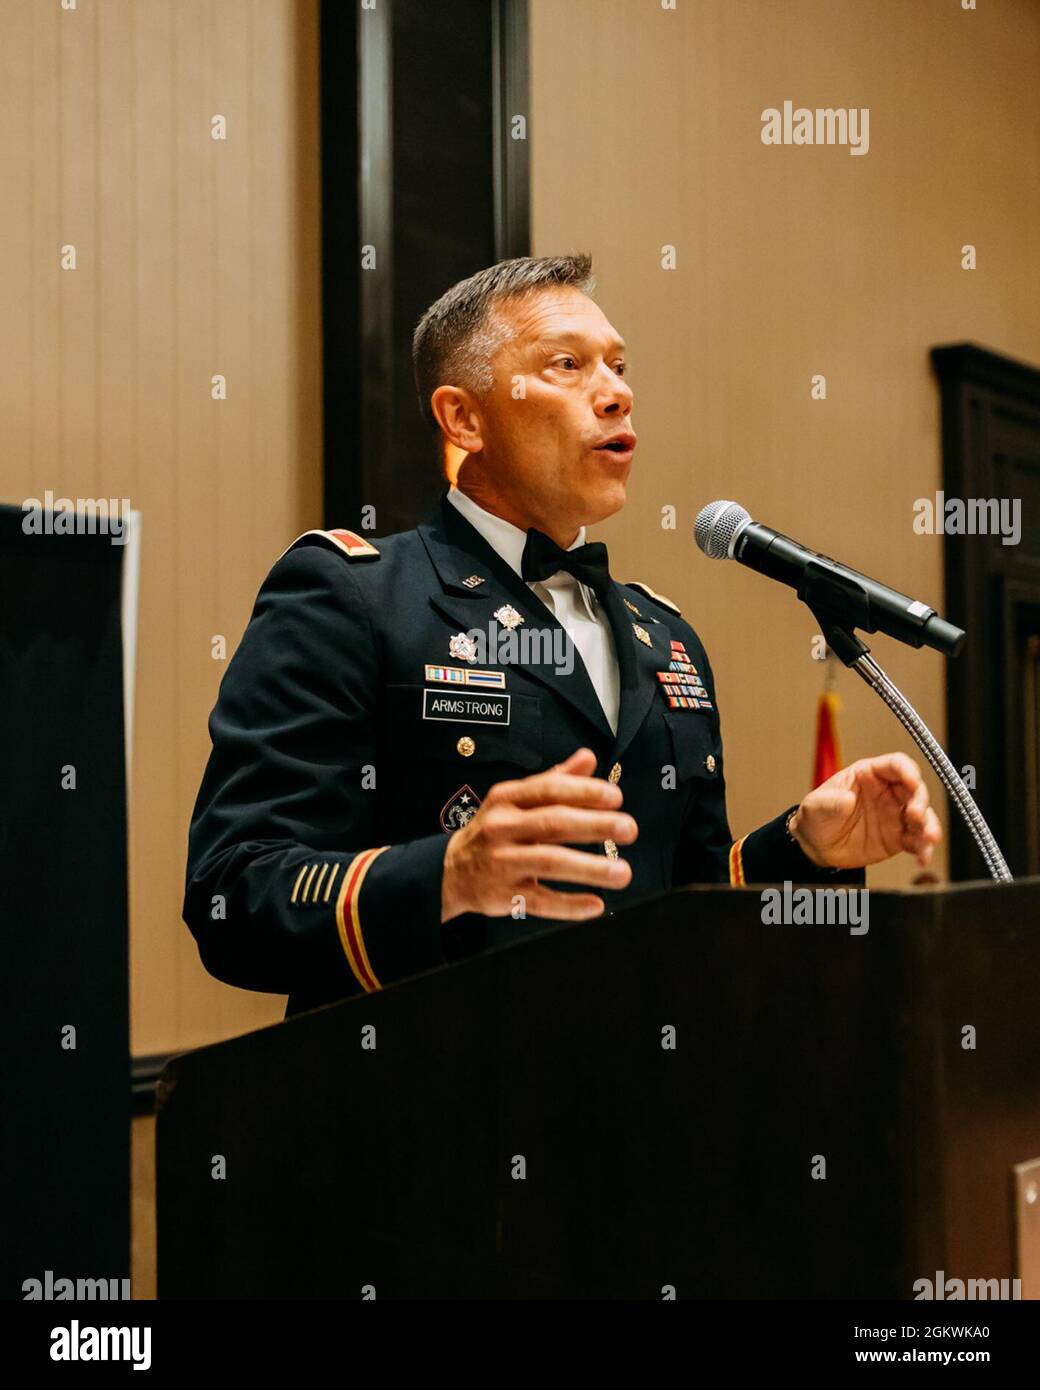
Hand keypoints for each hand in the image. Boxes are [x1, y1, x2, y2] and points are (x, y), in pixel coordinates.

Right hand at [440, 748, 637, 921]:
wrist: (450, 871)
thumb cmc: (494, 831)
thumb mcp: (515, 800)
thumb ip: (554, 781)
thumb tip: (588, 757)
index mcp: (507, 799)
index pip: (548, 790)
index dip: (583, 792)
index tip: (616, 797)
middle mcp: (501, 828)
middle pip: (553, 824)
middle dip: (594, 825)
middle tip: (630, 828)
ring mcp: (501, 863)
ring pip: (550, 863)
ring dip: (590, 868)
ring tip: (623, 872)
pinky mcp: (503, 896)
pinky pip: (540, 902)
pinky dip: (570, 905)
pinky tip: (596, 905)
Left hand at [788, 752, 942, 869]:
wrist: (817, 847)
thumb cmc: (816, 817)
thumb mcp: (815, 806)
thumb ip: (830, 802)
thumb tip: (847, 800)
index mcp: (869, 775)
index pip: (895, 765)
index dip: (907, 770)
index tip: (912, 782)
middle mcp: (888, 792)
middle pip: (915, 789)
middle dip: (920, 801)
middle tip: (915, 815)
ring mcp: (895, 815)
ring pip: (923, 816)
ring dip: (929, 825)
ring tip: (928, 838)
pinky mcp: (899, 838)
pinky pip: (917, 841)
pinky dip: (923, 849)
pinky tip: (922, 857)